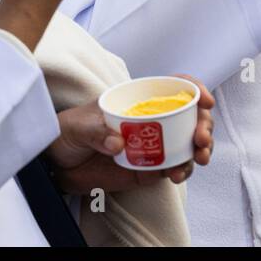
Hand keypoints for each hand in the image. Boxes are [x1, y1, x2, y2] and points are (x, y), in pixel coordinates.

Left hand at [46, 76, 215, 194]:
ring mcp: (154, 144)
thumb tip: (119, 143)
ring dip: (200, 149)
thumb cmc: (67, 132)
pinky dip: (183, 169)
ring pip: (189, 143)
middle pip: (190, 116)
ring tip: (198, 159)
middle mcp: (152, 119)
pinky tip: (178, 174)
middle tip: (201, 140)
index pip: (174, 87)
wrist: (56, 165)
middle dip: (204, 125)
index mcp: (139, 99)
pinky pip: (175, 167)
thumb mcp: (78, 126)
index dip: (194, 89)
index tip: (205, 101)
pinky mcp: (150, 168)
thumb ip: (97, 132)